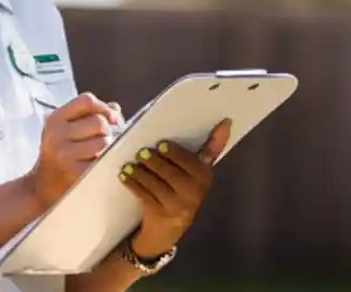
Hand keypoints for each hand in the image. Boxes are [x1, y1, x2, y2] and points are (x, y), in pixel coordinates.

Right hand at [27, 92, 122, 208]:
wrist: (42, 187)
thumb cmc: (59, 154)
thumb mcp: (65, 130)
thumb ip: (89, 115)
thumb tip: (115, 109)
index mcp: (55, 119)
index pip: (87, 100)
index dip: (103, 107)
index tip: (111, 118)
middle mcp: (57, 134)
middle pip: (100, 122)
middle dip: (107, 131)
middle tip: (101, 141)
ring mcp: (65, 154)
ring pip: (105, 142)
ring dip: (107, 148)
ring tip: (96, 155)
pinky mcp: (76, 172)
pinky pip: (103, 160)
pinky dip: (104, 162)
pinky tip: (95, 166)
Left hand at [119, 119, 232, 256]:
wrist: (167, 230)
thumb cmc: (180, 190)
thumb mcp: (193, 172)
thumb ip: (207, 149)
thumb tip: (226, 121)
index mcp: (204, 176)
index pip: (195, 161)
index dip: (178, 153)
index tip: (162, 145)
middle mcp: (195, 192)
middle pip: (172, 172)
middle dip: (154, 161)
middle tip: (141, 152)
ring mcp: (179, 206)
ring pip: (156, 184)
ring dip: (140, 172)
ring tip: (129, 165)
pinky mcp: (161, 214)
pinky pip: (144, 195)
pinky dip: (133, 183)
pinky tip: (124, 176)